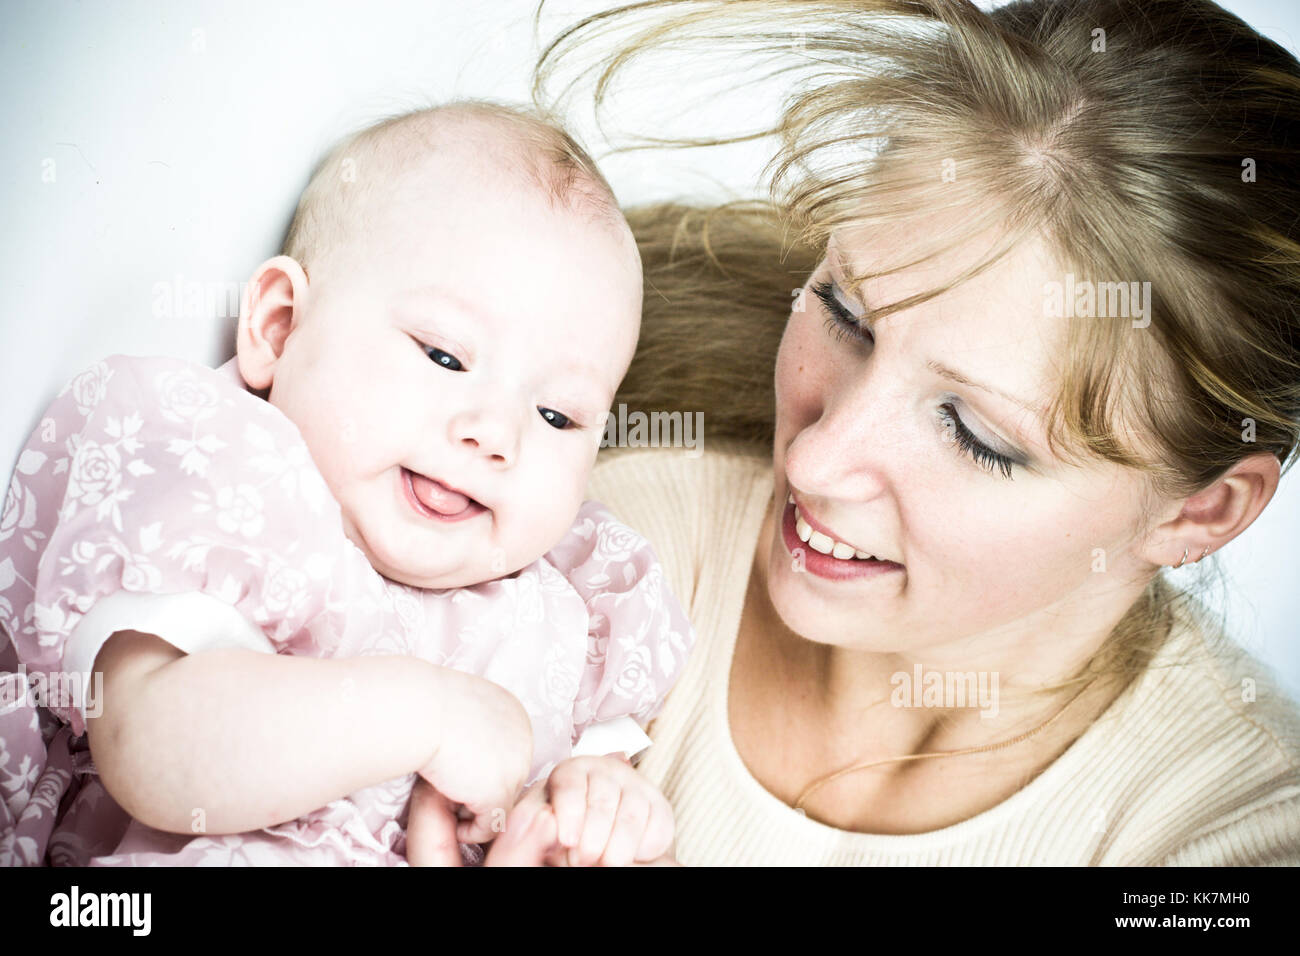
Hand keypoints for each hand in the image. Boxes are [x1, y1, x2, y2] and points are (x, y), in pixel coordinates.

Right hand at [414, 669, 532, 846]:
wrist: (419, 711)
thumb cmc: (427, 704)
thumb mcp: (464, 706)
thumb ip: (476, 727)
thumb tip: (472, 748)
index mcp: (516, 717)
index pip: (506, 756)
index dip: (480, 769)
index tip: (453, 771)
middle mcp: (525, 741)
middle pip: (506, 780)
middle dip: (479, 790)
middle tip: (448, 791)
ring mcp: (516, 768)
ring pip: (501, 805)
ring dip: (474, 810)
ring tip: (446, 802)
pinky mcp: (500, 793)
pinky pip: (490, 827)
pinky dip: (470, 831)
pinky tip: (451, 823)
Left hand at [546, 753, 674, 866]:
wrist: (595, 839)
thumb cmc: (561, 829)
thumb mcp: (539, 820)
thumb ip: (532, 819)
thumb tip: (544, 818)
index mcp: (572, 770)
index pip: (571, 786)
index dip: (570, 813)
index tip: (566, 841)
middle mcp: (607, 770)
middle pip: (602, 803)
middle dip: (591, 840)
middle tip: (580, 861)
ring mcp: (636, 786)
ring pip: (631, 817)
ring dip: (616, 849)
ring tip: (603, 864)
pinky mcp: (660, 807)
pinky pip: (657, 829)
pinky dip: (642, 849)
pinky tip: (625, 856)